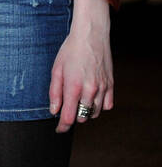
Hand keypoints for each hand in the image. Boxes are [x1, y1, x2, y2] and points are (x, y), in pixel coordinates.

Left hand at [49, 0, 112, 132]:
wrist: (91, 36)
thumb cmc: (71, 51)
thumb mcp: (56, 69)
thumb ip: (54, 92)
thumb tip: (54, 110)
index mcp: (74, 86)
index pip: (69, 116)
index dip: (62, 126)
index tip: (59, 130)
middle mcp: (90, 90)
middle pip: (82, 116)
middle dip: (73, 116)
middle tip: (66, 108)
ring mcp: (103, 88)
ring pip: (95, 113)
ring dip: (86, 112)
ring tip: (78, 100)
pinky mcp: (111, 85)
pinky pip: (107, 105)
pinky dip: (98, 106)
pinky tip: (91, 98)